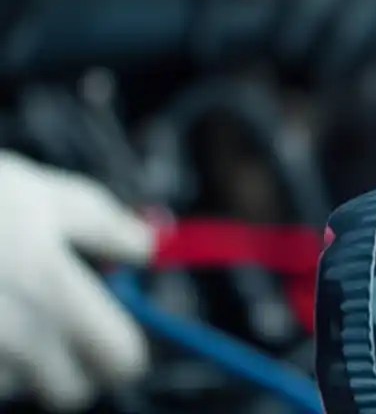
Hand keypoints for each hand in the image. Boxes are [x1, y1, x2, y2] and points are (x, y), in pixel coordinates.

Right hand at [0, 151, 153, 411]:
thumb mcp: (42, 195)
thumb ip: (104, 225)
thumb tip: (149, 248)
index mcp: (56, 291)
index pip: (121, 360)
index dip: (120, 348)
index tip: (109, 333)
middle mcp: (17, 337)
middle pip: (69, 393)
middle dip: (68, 367)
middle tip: (52, 327)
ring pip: (15, 389)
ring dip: (12, 362)